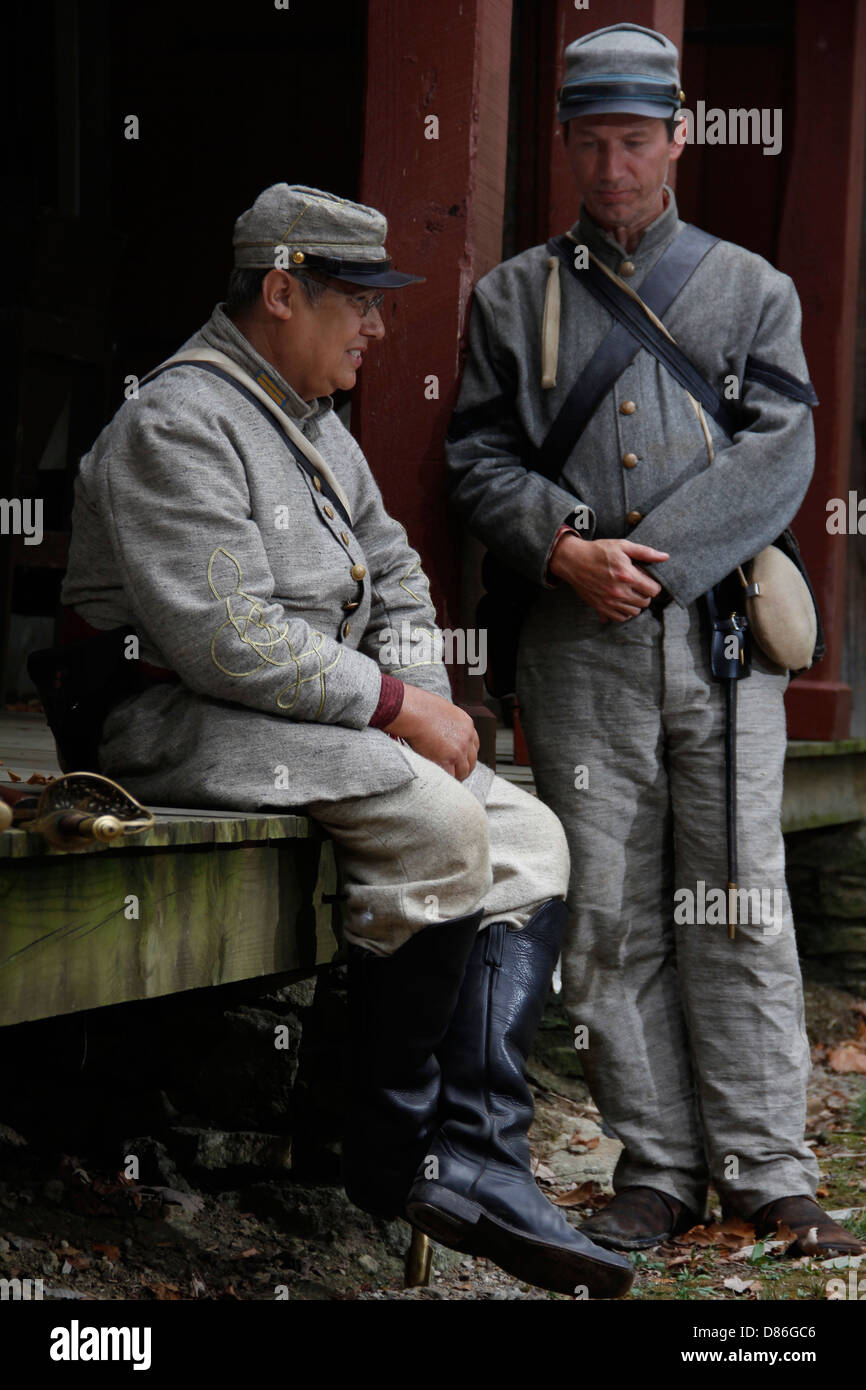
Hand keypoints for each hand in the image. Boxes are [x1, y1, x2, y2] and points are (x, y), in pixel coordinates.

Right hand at [384, 684, 478, 779]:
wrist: (413, 712)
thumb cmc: (420, 707)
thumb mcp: (442, 710)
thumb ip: (447, 722)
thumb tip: (441, 730)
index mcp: (467, 724)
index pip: (474, 745)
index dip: (468, 755)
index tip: (462, 760)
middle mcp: (466, 737)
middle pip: (472, 760)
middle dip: (464, 768)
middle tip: (456, 773)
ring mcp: (459, 749)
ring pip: (464, 770)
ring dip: (457, 776)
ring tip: (449, 780)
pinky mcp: (448, 759)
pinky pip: (451, 776)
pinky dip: (446, 780)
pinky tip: (441, 780)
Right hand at [550, 533, 669, 621]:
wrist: (573, 561)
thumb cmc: (598, 551)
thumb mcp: (622, 546)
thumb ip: (645, 552)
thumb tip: (665, 557)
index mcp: (627, 576)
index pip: (653, 590)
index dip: (653, 585)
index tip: (647, 580)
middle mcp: (619, 592)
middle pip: (645, 602)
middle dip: (645, 594)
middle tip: (638, 586)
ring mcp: (609, 602)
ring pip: (634, 612)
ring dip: (635, 604)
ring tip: (629, 593)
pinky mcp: (600, 608)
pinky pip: (619, 618)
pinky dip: (623, 612)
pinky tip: (620, 602)